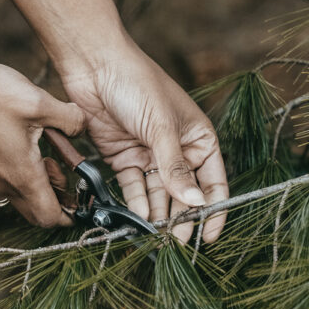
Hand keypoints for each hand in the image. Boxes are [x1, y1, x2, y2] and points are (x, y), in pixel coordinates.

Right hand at [0, 0, 83, 228]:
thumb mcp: (38, 101)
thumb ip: (69, 117)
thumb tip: (82, 126)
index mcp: (22, 176)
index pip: (50, 217)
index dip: (72, 216)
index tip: (84, 202)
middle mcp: (1, 183)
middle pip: (34, 210)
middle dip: (56, 198)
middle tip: (65, 169)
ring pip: (17, 194)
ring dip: (36, 181)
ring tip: (44, 148)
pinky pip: (1, 179)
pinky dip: (17, 170)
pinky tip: (20, 139)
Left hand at [60, 42, 227, 243]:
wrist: (94, 64)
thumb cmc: (137, 83)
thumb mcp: (161, 127)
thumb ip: (175, 168)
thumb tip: (195, 202)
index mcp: (199, 138)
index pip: (213, 182)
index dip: (214, 210)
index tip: (210, 236)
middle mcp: (177, 149)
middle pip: (184, 194)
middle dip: (181, 219)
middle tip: (176, 244)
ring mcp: (149, 154)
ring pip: (157, 195)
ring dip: (157, 215)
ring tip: (154, 237)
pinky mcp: (123, 157)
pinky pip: (133, 188)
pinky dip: (135, 204)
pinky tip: (136, 220)